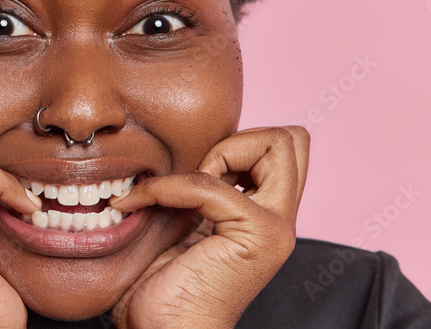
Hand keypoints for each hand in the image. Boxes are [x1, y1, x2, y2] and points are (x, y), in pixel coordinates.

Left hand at [108, 126, 309, 328]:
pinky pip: (210, 182)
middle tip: (199, 177)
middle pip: (292, 139)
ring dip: (219, 154)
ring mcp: (275, 228)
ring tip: (185, 194)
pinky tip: (139, 203)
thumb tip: (182, 147)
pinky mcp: (257, 234)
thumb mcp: (181, 222)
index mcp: (264, 215)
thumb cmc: (160, 290)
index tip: (189, 184)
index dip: (230, 147)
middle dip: (237, 140)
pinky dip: (167, 186)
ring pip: (278, 143)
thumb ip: (195, 187)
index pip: (276, 148)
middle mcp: (280, 220)